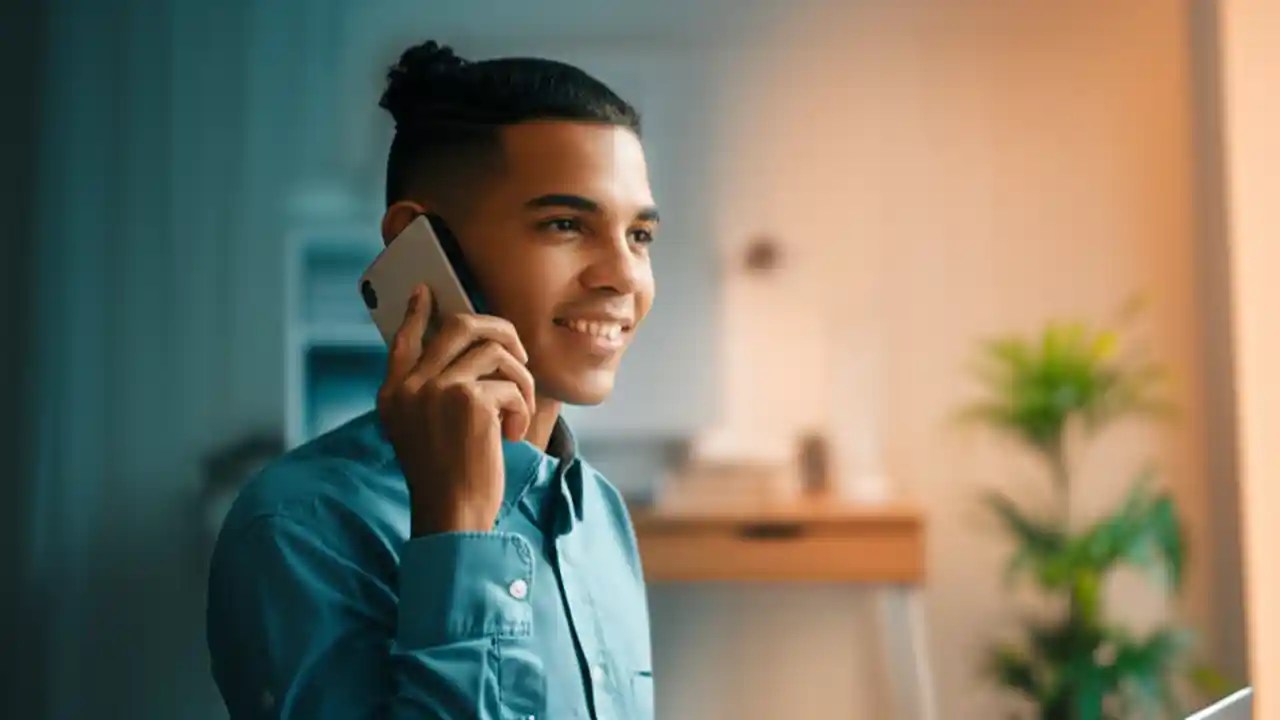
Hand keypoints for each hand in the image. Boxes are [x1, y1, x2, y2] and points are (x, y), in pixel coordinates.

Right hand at [376, 285, 535, 536]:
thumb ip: (430, 393)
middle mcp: (411, 386)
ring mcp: (438, 389)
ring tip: (518, 409)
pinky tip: (511, 435)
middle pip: (459, 326)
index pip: (402, 340)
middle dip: (498, 329)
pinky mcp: (470, 400)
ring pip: (495, 351)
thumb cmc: (446, 478)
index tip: (424, 292)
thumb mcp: (421, 432)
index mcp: (393, 394)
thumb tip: (468, 354)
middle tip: (518, 351)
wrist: (452, 514)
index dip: (416, 313)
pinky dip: (521, 409)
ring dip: (519, 378)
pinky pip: (511, 385)